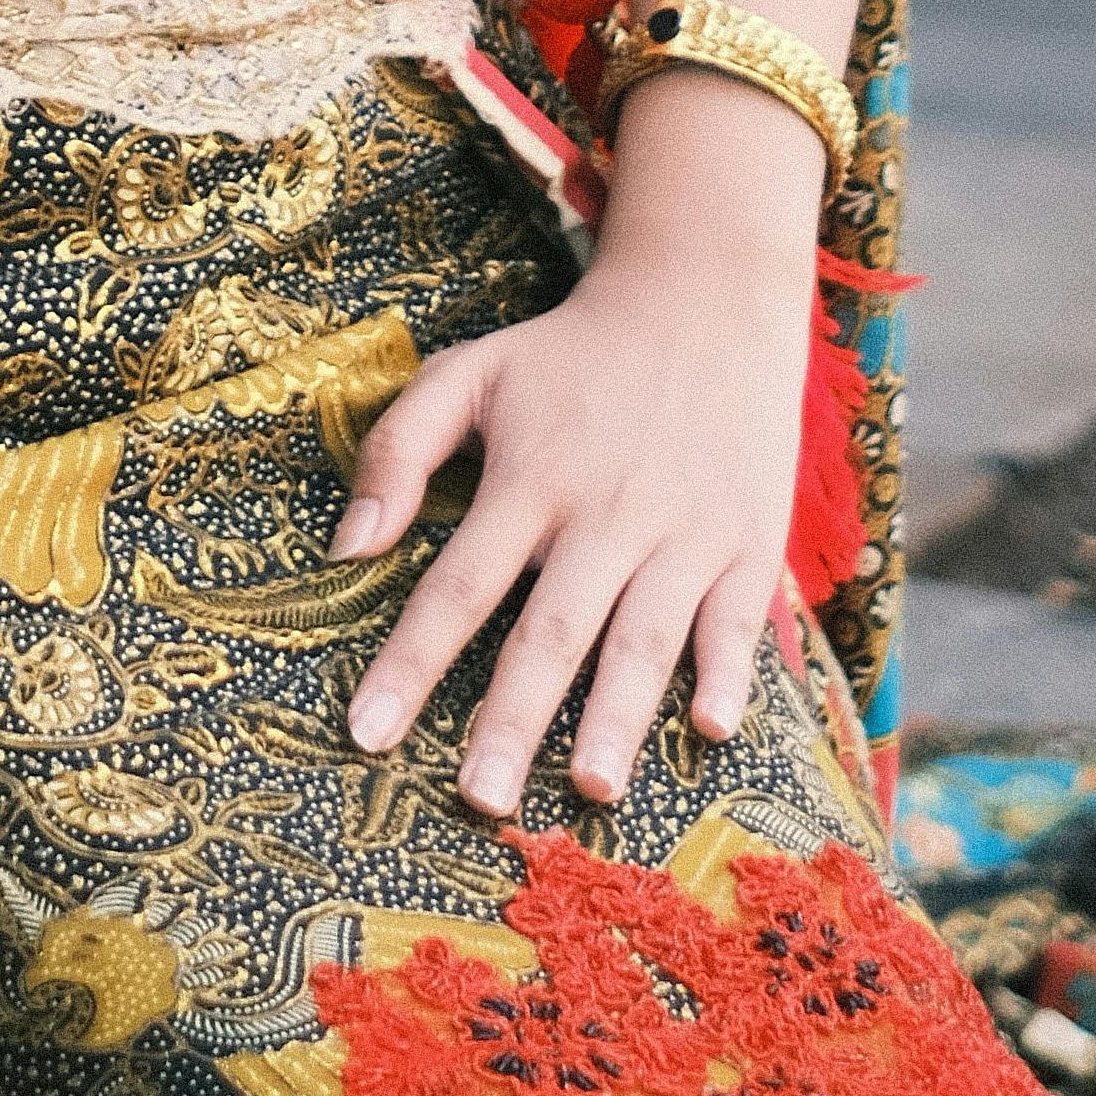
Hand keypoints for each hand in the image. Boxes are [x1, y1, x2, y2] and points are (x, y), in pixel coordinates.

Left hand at [339, 169, 814, 814]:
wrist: (706, 295)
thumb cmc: (572, 354)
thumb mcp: (473, 373)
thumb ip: (399, 450)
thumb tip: (346, 548)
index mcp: (530, 477)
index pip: (460, 583)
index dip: (411, 661)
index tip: (366, 734)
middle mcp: (604, 511)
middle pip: (551, 628)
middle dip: (513, 717)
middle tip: (480, 800)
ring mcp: (682, 530)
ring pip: (644, 634)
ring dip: (617, 712)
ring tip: (590, 786)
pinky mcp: (749, 540)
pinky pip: (737, 619)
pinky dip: (728, 671)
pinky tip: (711, 727)